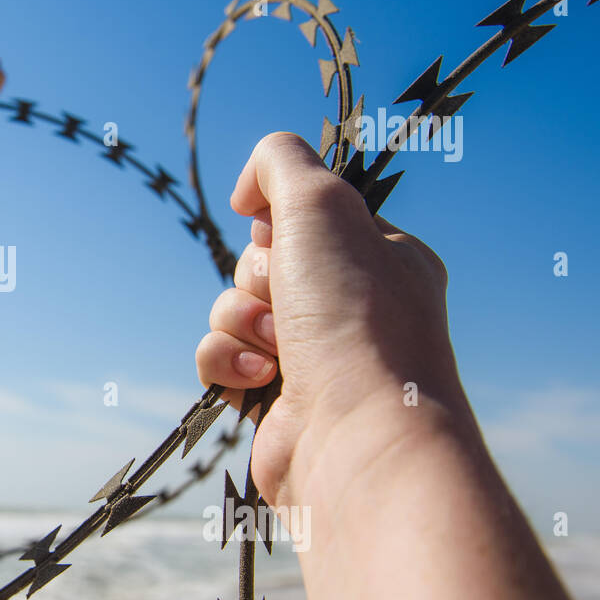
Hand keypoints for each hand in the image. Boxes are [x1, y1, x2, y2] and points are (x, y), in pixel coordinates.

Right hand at [195, 132, 464, 506]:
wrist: (356, 437)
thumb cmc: (354, 318)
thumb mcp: (322, 203)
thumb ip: (280, 162)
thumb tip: (248, 189)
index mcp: (381, 258)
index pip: (305, 218)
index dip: (280, 223)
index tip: (285, 234)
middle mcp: (351, 308)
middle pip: (259, 262)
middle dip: (257, 277)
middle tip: (287, 298)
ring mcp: (311, 358)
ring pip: (231, 310)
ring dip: (239, 321)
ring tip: (278, 349)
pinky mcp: (271, 402)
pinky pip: (217, 360)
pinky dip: (227, 364)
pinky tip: (261, 381)